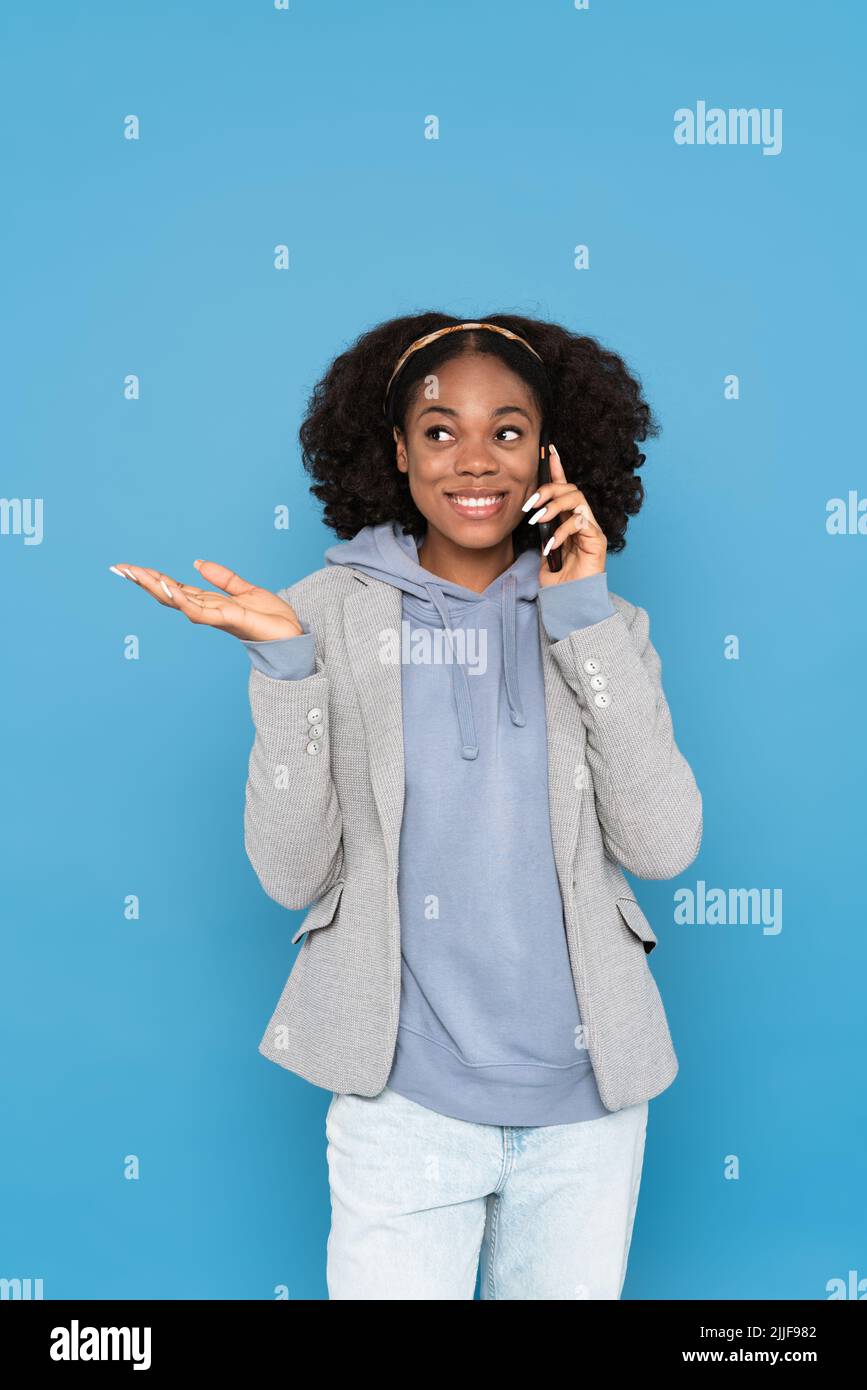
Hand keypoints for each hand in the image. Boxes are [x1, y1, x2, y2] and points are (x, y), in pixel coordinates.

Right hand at [108, 559, 304, 640]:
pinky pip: (200, 611)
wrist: (293, 635)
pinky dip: (183, 601)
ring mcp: (215, 617)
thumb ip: (222, 578)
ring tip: (137, 574)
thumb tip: (198, 563)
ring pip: (178, 601)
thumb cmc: (271, 617)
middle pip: (168, 594)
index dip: (152, 577)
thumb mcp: (245, 590)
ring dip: (157, 588)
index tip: (129, 568)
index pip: (174, 588)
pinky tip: (170, 590)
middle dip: (144, 582)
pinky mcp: (228, 620)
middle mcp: (207, 611)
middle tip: (120, 569)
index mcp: (209, 602)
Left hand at [523, 443, 607, 586]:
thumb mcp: (543, 549)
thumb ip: (541, 530)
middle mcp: (582, 520)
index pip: (564, 488)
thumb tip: (531, 513)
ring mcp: (591, 529)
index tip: (549, 451)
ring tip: (537, 520)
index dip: (557, 469)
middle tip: (529, 504)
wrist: (569, 601)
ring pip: (577, 500)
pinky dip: (562, 531)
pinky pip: (581, 523)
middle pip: (570, 489)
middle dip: (548, 491)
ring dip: (554, 507)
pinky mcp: (597, 540)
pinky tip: (551, 546)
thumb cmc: (557, 579)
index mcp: (568, 519)